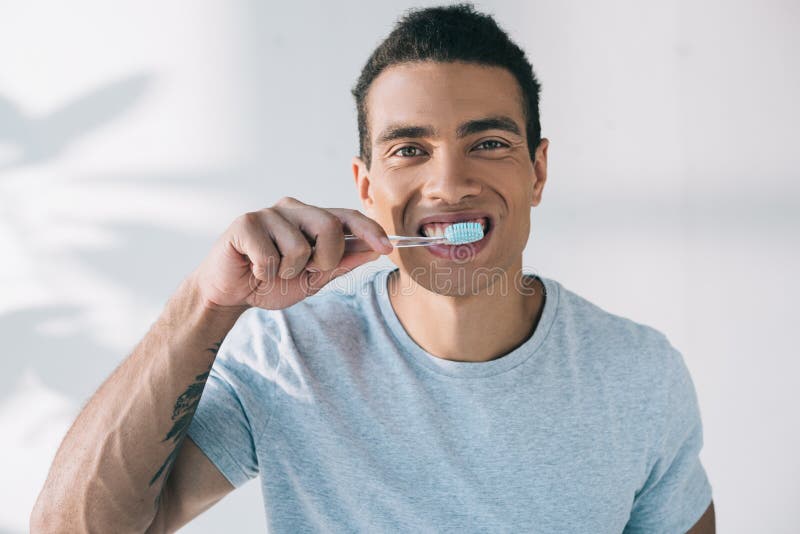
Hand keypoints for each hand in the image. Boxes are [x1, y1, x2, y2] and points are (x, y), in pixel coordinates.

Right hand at [191, 197, 392, 310]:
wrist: (230, 293)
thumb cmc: (271, 282)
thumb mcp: (313, 278)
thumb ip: (341, 263)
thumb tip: (374, 250)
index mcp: (312, 218)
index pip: (348, 216)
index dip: (370, 230)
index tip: (388, 248)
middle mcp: (292, 208)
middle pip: (330, 226)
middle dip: (325, 260)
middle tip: (304, 272)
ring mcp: (268, 213)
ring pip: (299, 246)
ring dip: (289, 272)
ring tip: (273, 271)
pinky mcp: (245, 223)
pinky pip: (270, 256)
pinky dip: (265, 274)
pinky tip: (253, 270)